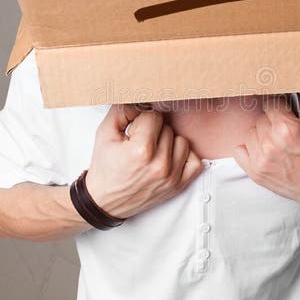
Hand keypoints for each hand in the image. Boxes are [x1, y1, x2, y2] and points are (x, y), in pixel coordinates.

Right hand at [85, 104, 203, 219]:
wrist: (104, 200)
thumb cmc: (105, 168)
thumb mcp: (104, 134)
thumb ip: (121, 110)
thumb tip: (139, 98)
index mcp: (141, 150)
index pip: (154, 117)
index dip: (141, 121)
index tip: (133, 131)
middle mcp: (160, 164)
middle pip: (168, 128)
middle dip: (153, 131)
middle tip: (139, 142)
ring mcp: (171, 176)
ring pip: (182, 141)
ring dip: (169, 143)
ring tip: (153, 150)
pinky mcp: (178, 185)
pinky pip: (195, 161)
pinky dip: (184, 157)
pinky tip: (169, 158)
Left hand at [231, 92, 299, 211]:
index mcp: (286, 128)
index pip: (270, 103)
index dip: (280, 107)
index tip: (284, 111)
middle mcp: (271, 144)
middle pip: (260, 119)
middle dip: (273, 121)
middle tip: (286, 130)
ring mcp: (261, 160)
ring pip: (250, 133)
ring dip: (262, 135)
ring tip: (277, 142)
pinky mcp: (256, 173)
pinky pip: (239, 151)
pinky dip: (249, 149)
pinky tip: (264, 150)